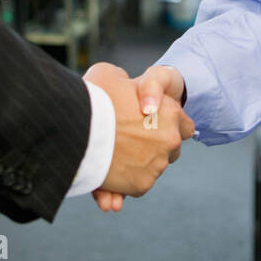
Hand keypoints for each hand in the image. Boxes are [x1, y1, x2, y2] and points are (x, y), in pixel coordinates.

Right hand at [83, 62, 192, 212]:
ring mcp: (157, 164)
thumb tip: (124, 86)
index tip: (149, 125)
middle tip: (130, 140)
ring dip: (140, 163)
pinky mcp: (142, 185)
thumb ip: (128, 83)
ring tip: (116, 157)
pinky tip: (110, 173)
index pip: (185, 125)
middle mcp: (170, 139)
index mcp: (171, 112)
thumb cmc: (95, 95)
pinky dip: (126, 182)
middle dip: (154, 146)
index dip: (168, 124)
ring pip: (153, 167)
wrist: (75, 124)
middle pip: (170, 148)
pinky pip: (137, 185)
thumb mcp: (112, 75)